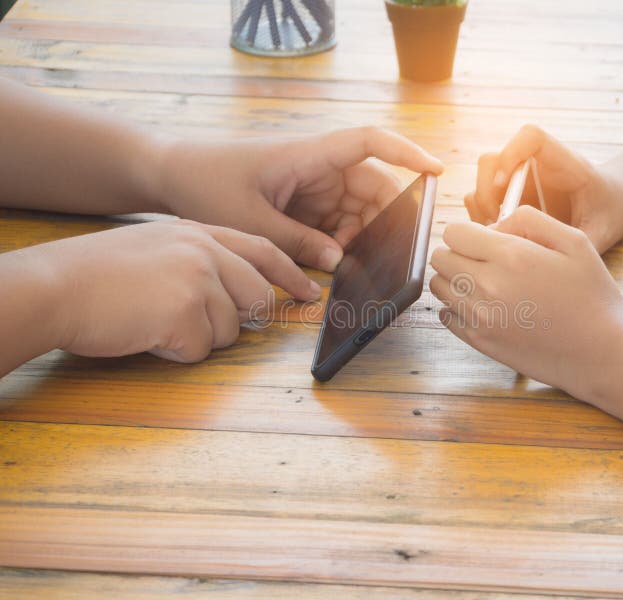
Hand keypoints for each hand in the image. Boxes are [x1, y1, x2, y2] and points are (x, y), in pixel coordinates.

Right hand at [36, 220, 318, 362]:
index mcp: (199, 231)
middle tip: (194, 319)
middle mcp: (206, 250)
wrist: (56, 285)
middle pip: (256, 297)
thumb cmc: (96, 273)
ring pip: (229, 329)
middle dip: (235, 319)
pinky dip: (175, 351)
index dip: (291, 274)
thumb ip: (200, 261)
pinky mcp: (187, 310)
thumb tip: (237, 294)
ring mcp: (199, 278)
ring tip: (153, 318)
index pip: (263, 250)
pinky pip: (201, 349)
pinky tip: (146, 332)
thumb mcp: (157, 247)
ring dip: (195, 336)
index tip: (312, 293)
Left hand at [154, 127, 443, 271]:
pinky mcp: (301, 203)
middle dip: (383, 220)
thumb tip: (337, 262)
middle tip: (387, 256)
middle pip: (371, 187)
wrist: (170, 174)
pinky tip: (333, 265)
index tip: (435, 172)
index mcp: (308, 155)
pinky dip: (337, 243)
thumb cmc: (205, 183)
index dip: (407, 153)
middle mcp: (317, 166)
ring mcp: (311, 185)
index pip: (369, 143)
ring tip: (353, 267)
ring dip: (358, 238)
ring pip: (355, 210)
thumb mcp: (251, 221)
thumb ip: (297, 243)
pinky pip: (333, 223)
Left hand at [429, 206, 622, 398]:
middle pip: (440, 257)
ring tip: (484, 283)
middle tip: (485, 260)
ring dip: (454, 279)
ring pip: (438, 285)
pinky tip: (483, 306)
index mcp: (511, 256)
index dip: (469, 232)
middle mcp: (488, 285)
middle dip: (458, 252)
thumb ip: (530, 220)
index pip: (453, 232)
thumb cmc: (592, 296)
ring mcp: (480, 316)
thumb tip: (494, 225)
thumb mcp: (575, 242)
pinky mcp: (479, 341)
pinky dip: (456, 307)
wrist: (600, 353)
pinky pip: (445, 315)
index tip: (487, 241)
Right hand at [465, 125, 622, 253]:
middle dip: (487, 191)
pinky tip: (500, 238)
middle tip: (499, 222)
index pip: (530, 137)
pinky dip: (481, 219)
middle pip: (492, 160)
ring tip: (500, 234)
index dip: (511, 154)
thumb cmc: (612, 211)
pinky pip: (481, 201)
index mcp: (564, 163)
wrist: (615, 205)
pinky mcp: (510, 198)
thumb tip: (547, 265)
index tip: (506, 185)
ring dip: (482, 208)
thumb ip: (579, 244)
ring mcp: (519, 182)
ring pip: (482, 181)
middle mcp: (534, 167)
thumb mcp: (604, 231)